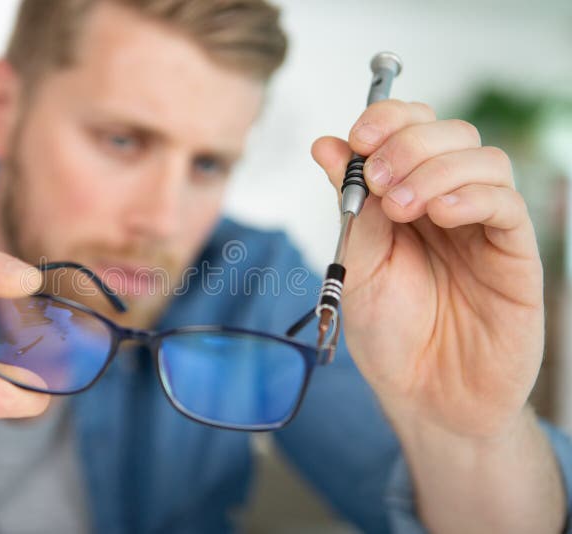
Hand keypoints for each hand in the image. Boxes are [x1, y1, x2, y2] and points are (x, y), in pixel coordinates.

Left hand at [312, 100, 542, 440]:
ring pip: (483, 159)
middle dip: (407, 143)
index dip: (387, 120)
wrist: (424, 394)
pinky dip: (473, 196)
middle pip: (449, 132)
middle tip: (376, 178)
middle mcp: (448, 202)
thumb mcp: (357, 263)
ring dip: (435, 169)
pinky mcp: (514, 255)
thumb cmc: (389, 332)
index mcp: (406, 198)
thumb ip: (351, 204)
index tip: (358, 137)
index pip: (409, 130)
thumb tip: (325, 144)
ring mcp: (484, 226)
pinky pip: (508, 206)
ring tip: (401, 208)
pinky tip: (442, 214)